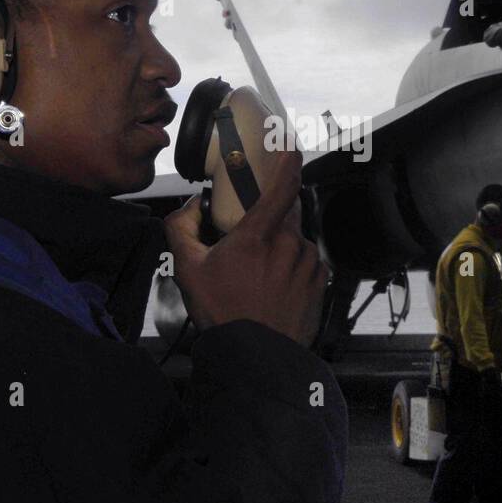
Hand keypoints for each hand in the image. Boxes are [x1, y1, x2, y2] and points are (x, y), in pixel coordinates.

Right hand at [164, 149, 328, 345]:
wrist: (257, 358)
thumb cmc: (224, 313)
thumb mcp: (188, 270)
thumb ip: (182, 228)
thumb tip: (191, 206)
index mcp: (259, 235)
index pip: (283, 184)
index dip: (289, 158)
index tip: (289, 144)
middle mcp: (289, 244)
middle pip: (288, 211)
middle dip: (271, 216)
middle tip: (251, 239)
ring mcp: (308, 263)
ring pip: (296, 239)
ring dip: (280, 247)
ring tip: (259, 276)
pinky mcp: (320, 282)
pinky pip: (307, 262)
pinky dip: (292, 267)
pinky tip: (274, 288)